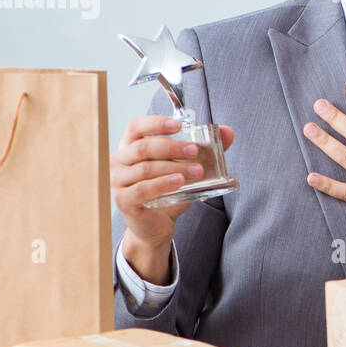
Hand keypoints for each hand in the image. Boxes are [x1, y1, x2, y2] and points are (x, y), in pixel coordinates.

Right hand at [111, 115, 234, 257]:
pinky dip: (162, 184)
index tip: (178, 125)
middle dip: (172, 147)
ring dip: (173, 168)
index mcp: (130, 146)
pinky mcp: (123, 200)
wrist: (157, 223)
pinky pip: (142, 189)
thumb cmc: (167, 190)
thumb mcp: (185, 166)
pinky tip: (179, 182)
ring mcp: (118, 180)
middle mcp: (119, 160)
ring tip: (196, 171)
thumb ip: (204, 148)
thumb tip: (228, 132)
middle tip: (195, 151)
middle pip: (143, 147)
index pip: (136, 126)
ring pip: (145, 168)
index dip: (155, 123)